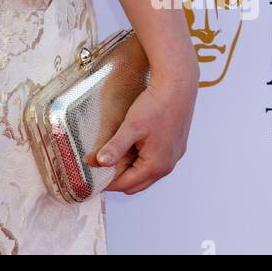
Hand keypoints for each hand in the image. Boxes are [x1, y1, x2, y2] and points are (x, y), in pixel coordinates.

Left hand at [90, 72, 197, 194]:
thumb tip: (98, 163)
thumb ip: (115, 147)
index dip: (108, 183)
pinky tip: (132, 147)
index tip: (94, 177)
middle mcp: (167, 165)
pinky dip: (142, 161)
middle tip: (101, 170)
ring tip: (114, 158)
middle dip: (119, 180)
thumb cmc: (156, 105)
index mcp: (156, 166)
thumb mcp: (131, 127)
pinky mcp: (175, 146)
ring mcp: (173, 156)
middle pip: (138, 183)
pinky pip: (156, 161)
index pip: (127, 184)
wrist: (178, 86)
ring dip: (131, 170)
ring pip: (147, 173)